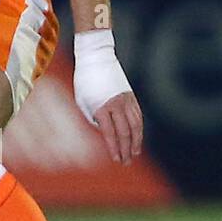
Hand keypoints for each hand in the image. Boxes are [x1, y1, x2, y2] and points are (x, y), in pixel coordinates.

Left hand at [73, 30, 142, 162]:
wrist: (96, 58)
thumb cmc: (84, 80)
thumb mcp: (82, 100)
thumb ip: (93, 118)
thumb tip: (104, 132)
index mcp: (101, 107)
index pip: (110, 133)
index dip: (114, 148)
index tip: (116, 159)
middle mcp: (116, 105)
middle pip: (125, 132)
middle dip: (126, 149)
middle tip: (125, 162)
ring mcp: (126, 100)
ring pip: (136, 125)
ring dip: (136, 142)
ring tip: (134, 154)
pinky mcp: (131, 96)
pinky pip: (138, 116)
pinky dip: (139, 128)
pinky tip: (138, 137)